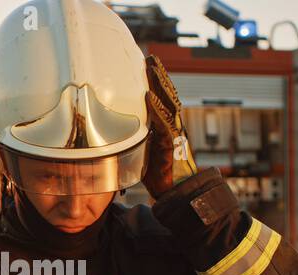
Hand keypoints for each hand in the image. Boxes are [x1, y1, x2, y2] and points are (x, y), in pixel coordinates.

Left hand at [141, 54, 198, 197]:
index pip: (163, 101)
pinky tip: (148, 96)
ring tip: (151, 67)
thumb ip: (137, 140)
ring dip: (159, 84)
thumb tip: (120, 134)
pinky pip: (163, 124)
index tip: (149, 67)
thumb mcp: (144, 152)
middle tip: (150, 57)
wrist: (177, 193)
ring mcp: (173, 135)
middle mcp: (173, 127)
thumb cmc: (159, 176)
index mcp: (167, 128)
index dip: (157, 83)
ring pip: (168, 104)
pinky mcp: (170, 145)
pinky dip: (155, 109)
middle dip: (159, 76)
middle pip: (167, 96)